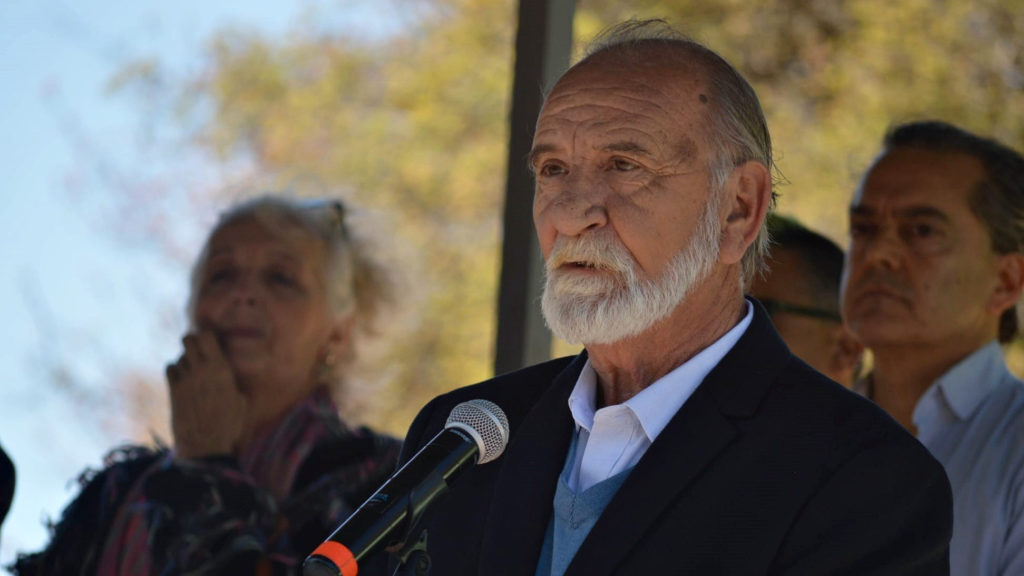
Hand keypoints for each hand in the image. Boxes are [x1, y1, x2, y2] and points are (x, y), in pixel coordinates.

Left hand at [166, 330, 249, 459]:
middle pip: (188, 339)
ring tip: (192, 371)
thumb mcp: (241, 403)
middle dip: (192, 342)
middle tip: (198, 352)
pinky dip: (175, 371)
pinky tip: (182, 380)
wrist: (206, 446)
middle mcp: (202, 370)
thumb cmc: (229, 426)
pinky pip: (170, 369)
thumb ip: (234, 385)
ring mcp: (185, 379)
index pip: (207, 336)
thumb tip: (233, 379)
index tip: (210, 341)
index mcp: (221, 369)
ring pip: (179, 356)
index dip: (206, 335)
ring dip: (185, 360)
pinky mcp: (173, 390)